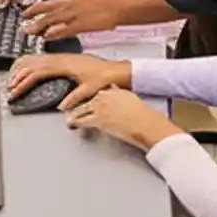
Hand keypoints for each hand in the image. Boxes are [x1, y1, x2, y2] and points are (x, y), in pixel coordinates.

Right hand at [8, 53, 129, 109]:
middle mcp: (60, 59)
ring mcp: (61, 57)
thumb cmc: (105, 78)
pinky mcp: (63, 58)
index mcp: (64, 65)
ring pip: (34, 59)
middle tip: (9, 88)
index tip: (14, 92)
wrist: (115, 69)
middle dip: (17, 77)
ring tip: (12, 78)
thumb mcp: (90, 90)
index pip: (36, 73)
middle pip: (31, 64)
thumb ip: (75, 98)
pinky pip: (41, 58)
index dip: (23, 83)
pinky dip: (30, 62)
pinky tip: (26, 67)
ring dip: (21, 68)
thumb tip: (61, 106)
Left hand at [22, 0, 119, 40]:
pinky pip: (64, 29)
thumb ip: (73, 7)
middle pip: (46, 11)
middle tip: (23, 24)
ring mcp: (75, 15)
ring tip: (29, 31)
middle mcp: (70, 5)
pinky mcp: (81, 24)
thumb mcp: (85, 1)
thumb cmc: (105, 5)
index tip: (25, 12)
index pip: (48, 3)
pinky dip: (54, 33)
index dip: (35, 7)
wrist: (117, 6)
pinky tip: (46, 37)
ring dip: (39, 26)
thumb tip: (65, 11)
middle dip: (33, 18)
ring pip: (52, 19)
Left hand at [65, 86, 182, 150]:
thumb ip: (125, 99)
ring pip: (83, 109)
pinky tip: (71, 125)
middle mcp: (107, 96)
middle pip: (89, 100)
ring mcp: (101, 107)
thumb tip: (123, 99)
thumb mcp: (134, 102)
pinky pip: (83, 120)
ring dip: (75, 114)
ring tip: (70, 118)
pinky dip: (75, 123)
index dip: (94, 97)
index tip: (89, 100)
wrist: (146, 124)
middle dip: (81, 105)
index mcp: (116, 91)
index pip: (101, 91)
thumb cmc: (145, 117)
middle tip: (74, 109)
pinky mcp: (98, 119)